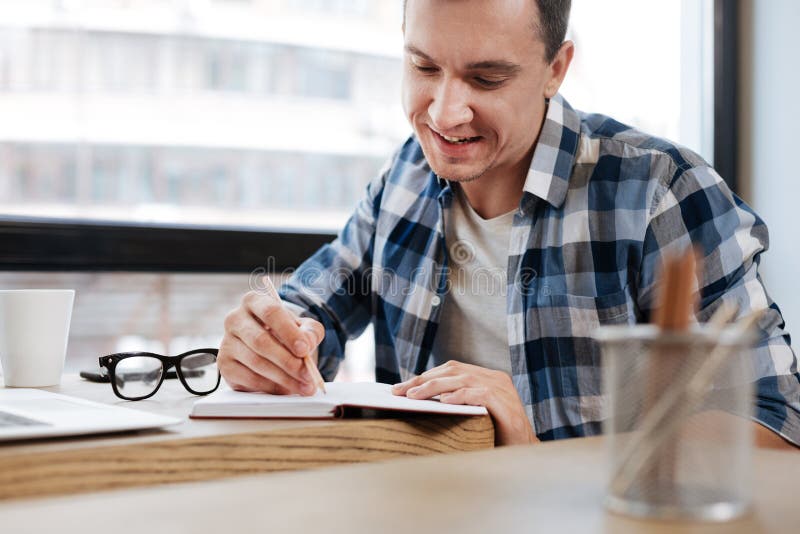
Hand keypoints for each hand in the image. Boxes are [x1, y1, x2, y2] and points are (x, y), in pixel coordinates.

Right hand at [218, 288, 323, 395]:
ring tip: (303, 386)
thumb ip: (310, 331)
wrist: (268, 346)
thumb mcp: (303, 327)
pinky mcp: (225, 365)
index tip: (304, 349)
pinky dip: (271, 386)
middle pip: (261, 341)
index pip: (271, 313)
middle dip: (288, 361)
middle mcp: (235, 319)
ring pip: (256, 362)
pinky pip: (249, 379)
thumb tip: (307, 342)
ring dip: (284, 377)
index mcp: (254, 302)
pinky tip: (286, 389)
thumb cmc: (285, 332)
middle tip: (307, 374)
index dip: (288, 332)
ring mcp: (227, 342)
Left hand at [391, 360, 537, 445]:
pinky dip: (460, 396)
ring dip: (434, 387)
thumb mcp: (472, 415)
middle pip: (453, 371)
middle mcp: (494, 378)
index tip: (401, 387)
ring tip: (413, 396)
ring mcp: (502, 389)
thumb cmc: (494, 436)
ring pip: (462, 379)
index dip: (425, 376)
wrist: (523, 454)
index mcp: (486, 377)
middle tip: (399, 391)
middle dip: (423, 380)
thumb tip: (416, 400)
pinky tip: (444, 402)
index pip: (450, 370)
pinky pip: (480, 395)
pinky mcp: (506, 404)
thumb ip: (454, 403)